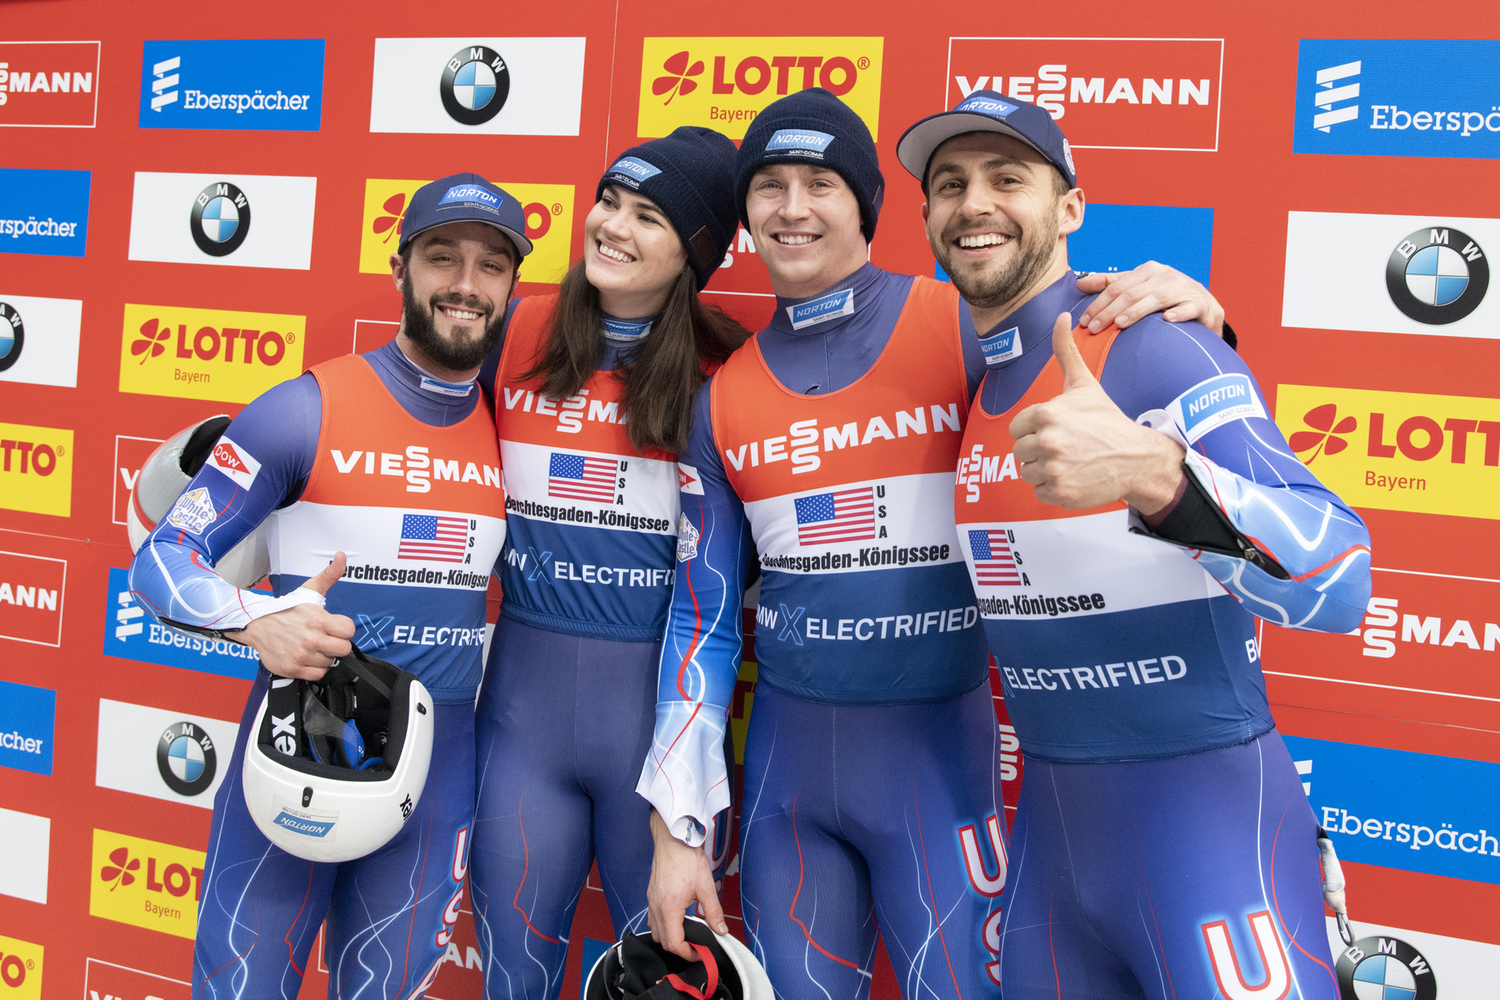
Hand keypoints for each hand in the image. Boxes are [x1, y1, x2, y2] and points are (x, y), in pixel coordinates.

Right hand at [236, 552, 354, 679]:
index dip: (343, 628)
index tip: (334, 627)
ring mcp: (301, 655)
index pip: (349, 631)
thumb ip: (330, 574)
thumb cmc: (287, 608)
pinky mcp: (293, 668)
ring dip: (323, 655)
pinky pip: (318, 674)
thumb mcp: (310, 589)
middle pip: (343, 649)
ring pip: (330, 662)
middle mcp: (311, 639)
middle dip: (336, 643)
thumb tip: (342, 556)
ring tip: (312, 645)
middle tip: (325, 637)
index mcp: (318, 620)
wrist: (257, 624)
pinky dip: (314, 667)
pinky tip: (307, 656)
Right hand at [647, 809, 726, 959]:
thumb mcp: (705, 886)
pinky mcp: (651, 895)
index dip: (688, 953)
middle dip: (679, 948)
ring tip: (686, 933)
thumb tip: (721, 930)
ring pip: (655, 931)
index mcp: (669, 908)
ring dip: (669, 937)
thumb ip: (713, 912)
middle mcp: (656, 907)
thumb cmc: (686, 858)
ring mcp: (651, 901)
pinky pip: (652, 918)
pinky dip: (663, 925)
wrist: (673, 838)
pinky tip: (676, 918)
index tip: (699, 952)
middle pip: (662, 940)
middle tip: (695, 946)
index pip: (674, 943)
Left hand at [1010, 315, 1183, 513]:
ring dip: (1043, 469)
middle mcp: (1047, 441)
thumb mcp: (1084, 384)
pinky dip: (1053, 487)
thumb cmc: (1107, 420)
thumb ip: (1065, 351)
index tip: (1057, 429)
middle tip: (1065, 446)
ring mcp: (1053, 469)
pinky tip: (1073, 475)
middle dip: (1038, 450)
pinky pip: (1038, 491)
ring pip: (1026, 472)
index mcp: (1046, 414)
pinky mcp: (1060, 493)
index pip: (1016, 428)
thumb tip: (1061, 316)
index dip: (1034, 429)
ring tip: (1069, 460)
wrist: (1136, 457)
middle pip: (1019, 451)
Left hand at [1076, 260, 1224, 335]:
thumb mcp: (1138, 287)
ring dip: (1137, 311)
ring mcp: (1183, 288)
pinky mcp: (1200, 304)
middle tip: (1094, 329)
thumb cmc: (1165, 297)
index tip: (1084, 322)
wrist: (1204, 305)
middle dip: (1110, 311)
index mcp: (1147, 271)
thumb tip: (1079, 284)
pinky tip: (1167, 320)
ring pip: (1156, 298)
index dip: (1098, 304)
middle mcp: (1164, 276)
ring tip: (1120, 324)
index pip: (1117, 287)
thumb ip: (1110, 285)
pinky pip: (1189, 308)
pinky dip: (1179, 313)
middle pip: (1132, 293)